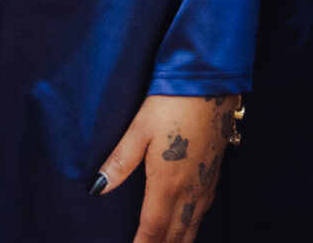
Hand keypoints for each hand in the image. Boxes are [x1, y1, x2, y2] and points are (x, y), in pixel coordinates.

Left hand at [94, 93, 237, 242]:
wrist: (211, 85)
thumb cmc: (171, 104)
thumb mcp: (139, 129)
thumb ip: (119, 162)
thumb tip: (98, 188)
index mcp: (168, 183)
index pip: (153, 229)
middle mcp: (190, 191)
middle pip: (175, 235)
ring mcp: (205, 185)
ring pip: (192, 227)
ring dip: (177, 241)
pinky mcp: (214, 176)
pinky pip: (202, 213)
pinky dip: (191, 228)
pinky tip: (185, 226)